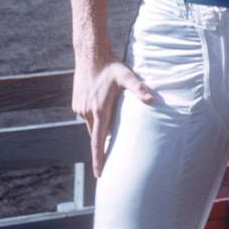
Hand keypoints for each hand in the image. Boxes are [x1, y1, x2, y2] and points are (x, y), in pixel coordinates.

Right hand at [73, 55, 154, 177]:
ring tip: (108, 116)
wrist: (89, 54)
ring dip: (99, 126)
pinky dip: (93, 116)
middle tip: (110, 152)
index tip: (99, 175)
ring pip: (91, 125)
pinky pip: (86, 116)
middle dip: (102, 144)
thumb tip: (152, 99)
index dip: (99, 159)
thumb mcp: (127, 76)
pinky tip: (100, 104)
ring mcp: (79, 108)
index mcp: (99, 110)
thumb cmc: (110, 66)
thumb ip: (139, 89)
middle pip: (96, 135)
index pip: (98, 142)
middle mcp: (86, 112)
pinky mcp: (76, 103)